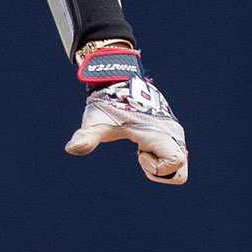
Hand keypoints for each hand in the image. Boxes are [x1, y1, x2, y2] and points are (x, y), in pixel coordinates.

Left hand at [64, 47, 186, 184]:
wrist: (119, 81)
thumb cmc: (108, 103)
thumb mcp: (97, 123)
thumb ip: (86, 137)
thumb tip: (70, 148)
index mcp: (160, 133)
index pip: (176, 163)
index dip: (156, 167)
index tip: (138, 152)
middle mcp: (173, 133)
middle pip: (181, 169)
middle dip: (160, 169)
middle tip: (141, 152)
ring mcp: (174, 132)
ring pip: (179, 163)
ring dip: (161, 162)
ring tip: (142, 147)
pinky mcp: (171, 131)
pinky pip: (174, 153)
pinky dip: (160, 155)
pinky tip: (143, 141)